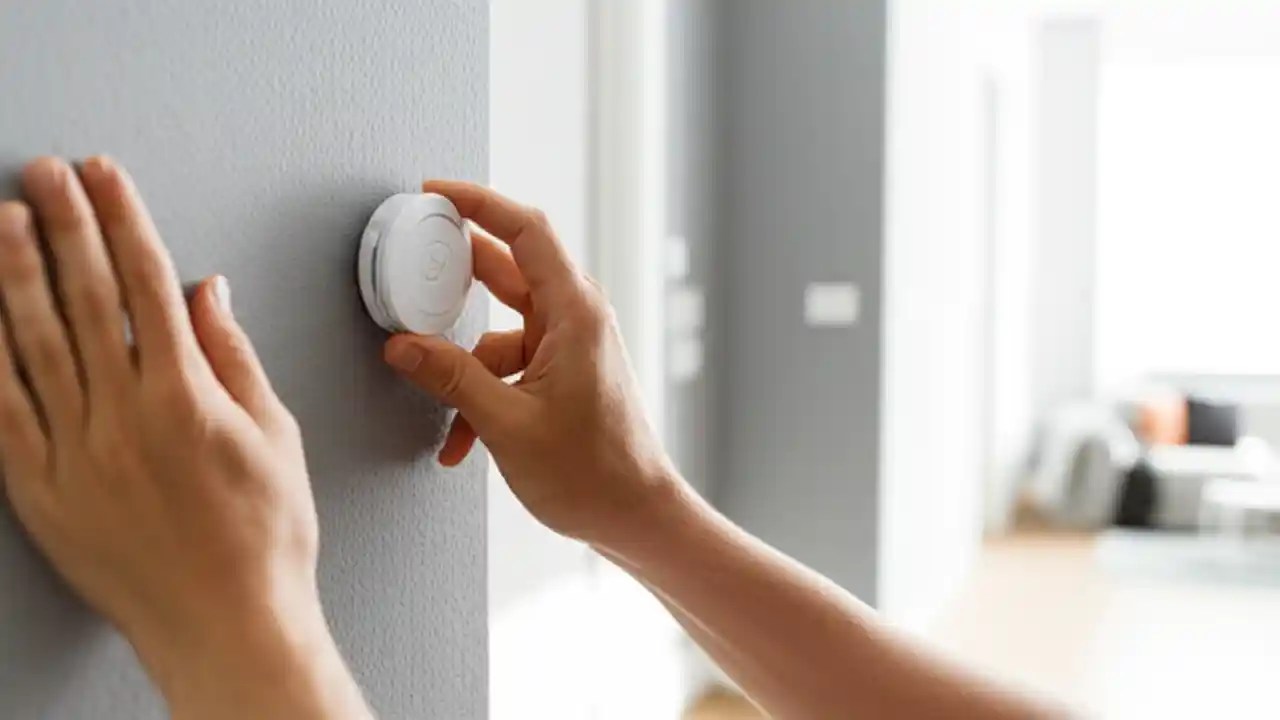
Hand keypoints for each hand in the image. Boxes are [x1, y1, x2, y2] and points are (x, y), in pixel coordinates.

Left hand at [0, 157, 364, 717]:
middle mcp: (122, 418)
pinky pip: (2, 411)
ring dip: (14, 274)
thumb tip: (206, 294)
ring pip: (32, 344)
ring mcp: (74, 455)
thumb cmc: (264, 537)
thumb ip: (233, 358)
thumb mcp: (274, 436)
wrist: (226, 625)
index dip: (124, 221)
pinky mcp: (41, 492)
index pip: (146, 284)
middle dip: (63, 225)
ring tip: (3, 220)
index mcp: (186, 399)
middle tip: (45, 173)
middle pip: (84, 299)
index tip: (106, 176)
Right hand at [384, 181, 680, 548]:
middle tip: (411, 259)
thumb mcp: (508, 424)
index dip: (478, 202)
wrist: (636, 517)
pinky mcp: (562, 376)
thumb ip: (452, 379)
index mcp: (574, 313)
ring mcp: (570, 348)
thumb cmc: (594, 473)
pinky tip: (459, 442)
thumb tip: (403, 346)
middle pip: (507, 271)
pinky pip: (508, 367)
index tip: (434, 194)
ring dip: (463, 365)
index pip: (525, 230)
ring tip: (432, 396)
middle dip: (455, 272)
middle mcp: (575, 320)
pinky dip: (480, 396)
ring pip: (499, 330)